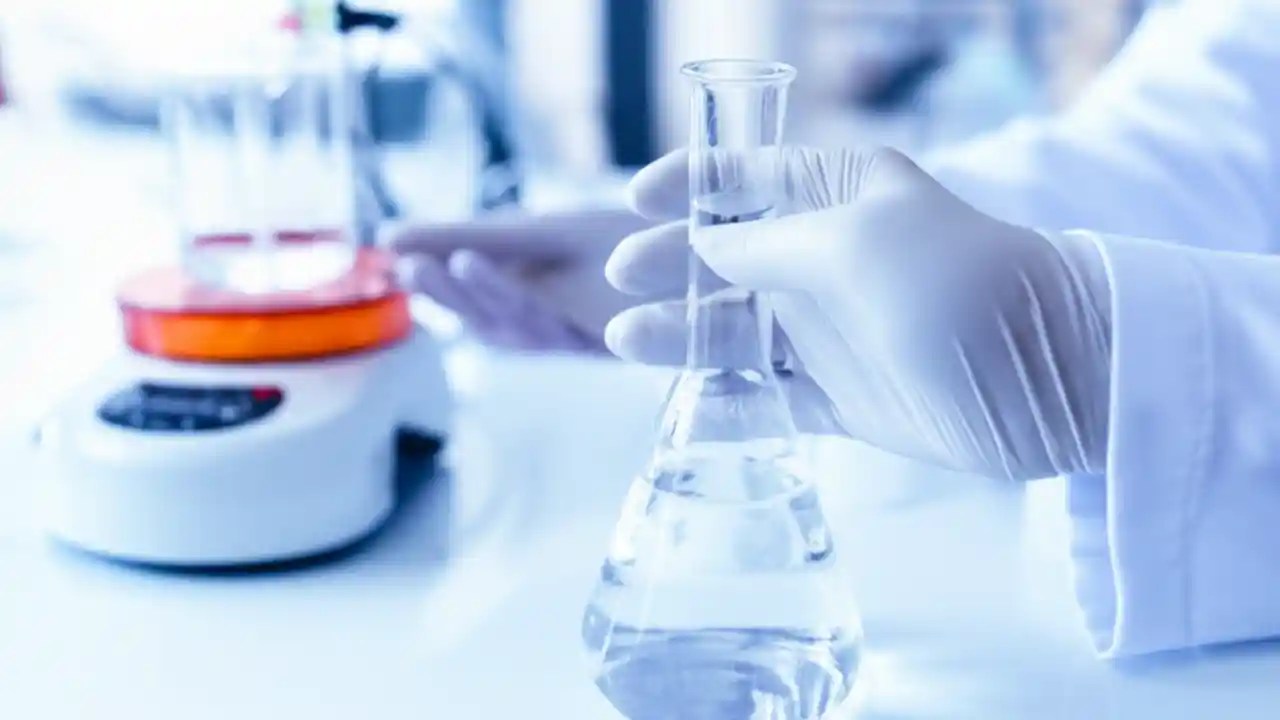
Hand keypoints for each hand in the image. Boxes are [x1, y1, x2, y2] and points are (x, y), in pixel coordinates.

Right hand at [392, 209, 650, 352]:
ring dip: (485, 296)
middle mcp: (544, 319)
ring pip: (517, 323)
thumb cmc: (621, 238)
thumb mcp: (540, 231)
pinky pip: (560, 325)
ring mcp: (576, 331)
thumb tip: (388, 235)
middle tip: (408, 265)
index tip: (391, 252)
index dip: (432, 281)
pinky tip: (512, 280)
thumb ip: (468, 235)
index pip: (466, 295)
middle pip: (485, 316)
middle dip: (448, 294)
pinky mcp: (608, 338)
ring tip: (453, 263)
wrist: (697, 244)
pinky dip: (529, 304)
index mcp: (521, 298)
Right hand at [606, 147, 1112, 480]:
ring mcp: (835, 331)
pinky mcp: (844, 397)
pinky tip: (686, 411)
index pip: (750, 177)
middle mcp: (830, 258)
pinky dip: (729, 406)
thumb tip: (706, 250)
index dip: (690, 184)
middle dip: (673, 264)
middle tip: (623, 279)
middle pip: (729, 257)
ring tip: (627, 341)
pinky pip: (770, 399)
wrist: (1053, 378)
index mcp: (840, 196)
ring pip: (738, 331)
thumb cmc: (956, 285)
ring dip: (684, 335)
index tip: (637, 200)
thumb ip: (766, 246)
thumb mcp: (854, 242)